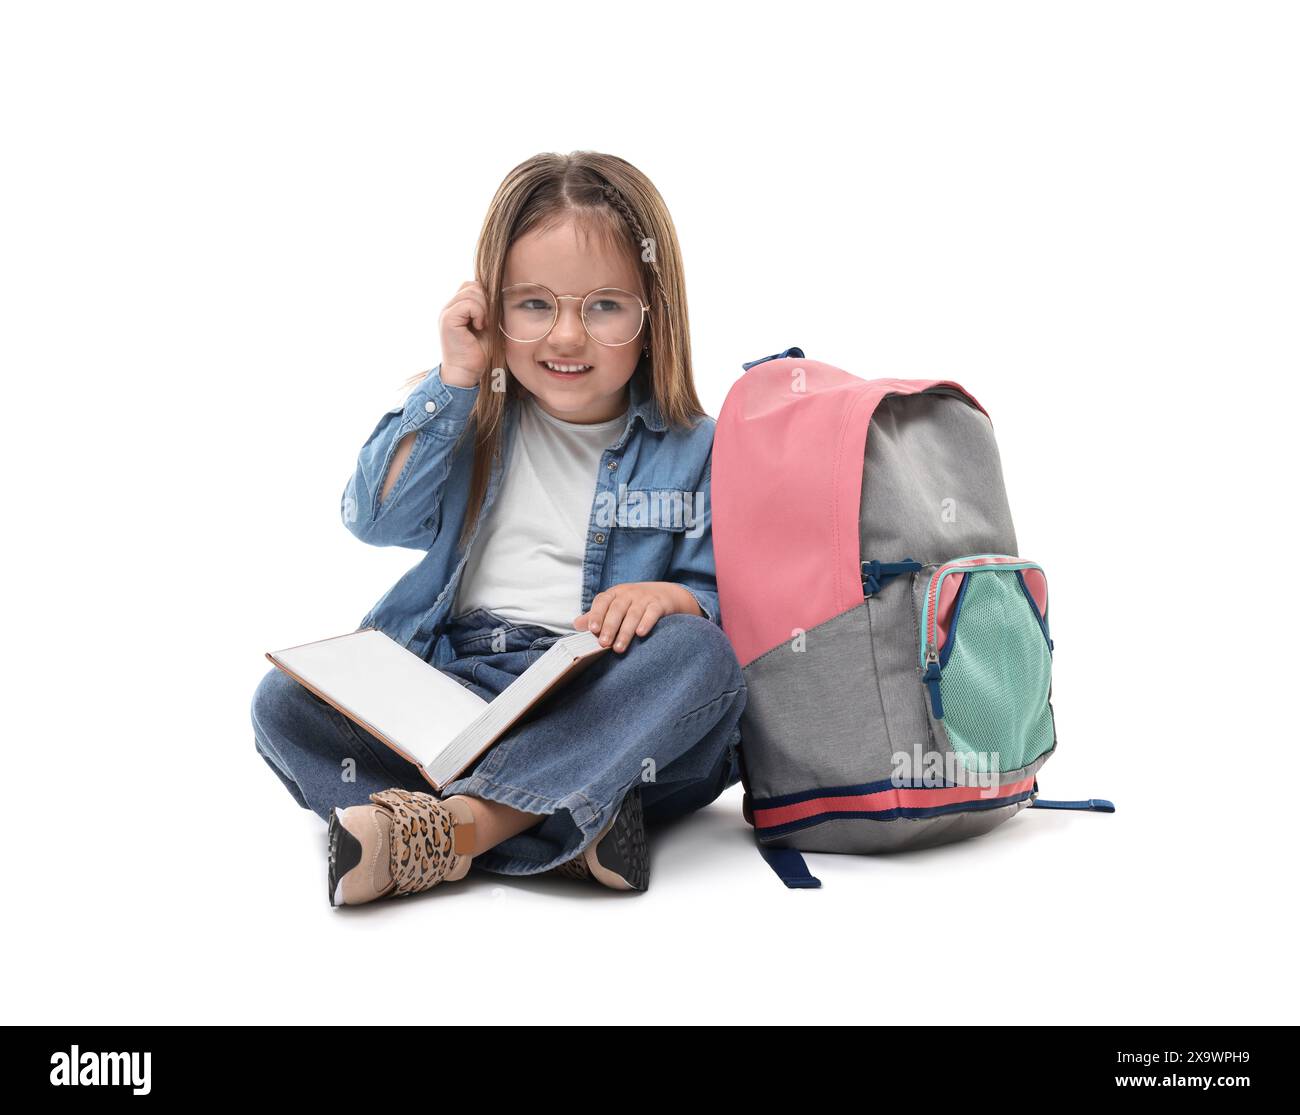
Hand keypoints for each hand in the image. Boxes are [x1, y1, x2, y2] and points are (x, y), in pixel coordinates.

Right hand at [439, 280, 489, 387]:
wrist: (467, 372)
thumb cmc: (479, 353)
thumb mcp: (488, 326)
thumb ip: (489, 308)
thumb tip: (499, 292)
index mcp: (457, 307)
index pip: (472, 285)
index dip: (485, 297)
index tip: (490, 317)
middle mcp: (449, 307)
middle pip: (472, 285)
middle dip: (486, 301)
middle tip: (488, 321)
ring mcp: (447, 312)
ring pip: (472, 291)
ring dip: (484, 308)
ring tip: (483, 325)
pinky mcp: (448, 319)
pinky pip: (469, 303)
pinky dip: (479, 313)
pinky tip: (479, 327)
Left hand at [574, 582, 702, 652]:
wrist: (665, 595)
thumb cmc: (634, 604)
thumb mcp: (615, 606)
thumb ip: (596, 616)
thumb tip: (576, 625)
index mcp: (614, 594)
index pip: (602, 601)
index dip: (596, 615)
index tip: (592, 630)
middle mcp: (628, 593)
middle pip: (617, 609)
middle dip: (609, 627)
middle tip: (603, 644)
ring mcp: (644, 598)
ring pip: (633, 614)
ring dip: (625, 632)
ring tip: (619, 648)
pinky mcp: (659, 604)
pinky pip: (652, 613)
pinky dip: (646, 622)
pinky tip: (641, 633)